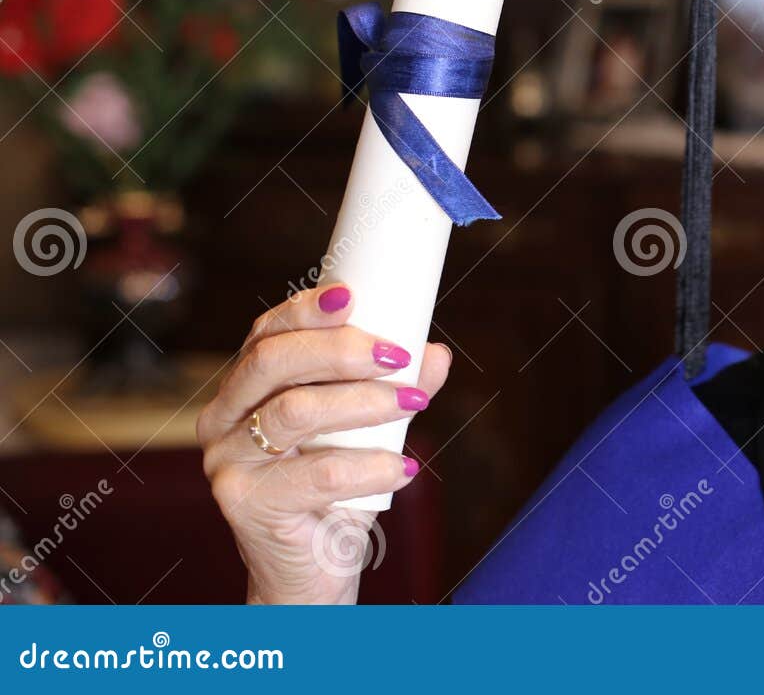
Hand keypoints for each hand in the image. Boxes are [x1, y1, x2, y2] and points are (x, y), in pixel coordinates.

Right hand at [196, 283, 451, 603]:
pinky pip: (318, 475)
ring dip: (364, 402)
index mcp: (245, 390)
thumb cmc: (334, 493)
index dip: (306, 309)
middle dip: (341, 349)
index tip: (352, 295)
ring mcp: (228, 463)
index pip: (266, 334)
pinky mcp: (246, 505)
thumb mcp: (365, 434)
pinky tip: (402, 468)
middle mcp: (224, 420)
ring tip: (413, 406)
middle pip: (273, 361)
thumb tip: (435, 354)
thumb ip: (393, 392)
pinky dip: (370, 466)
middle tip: (398, 355)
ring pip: (295, 411)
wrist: (312, 573)